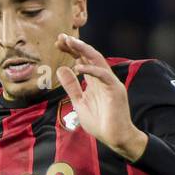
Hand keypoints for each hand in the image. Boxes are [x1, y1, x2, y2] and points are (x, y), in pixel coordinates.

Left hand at [55, 35, 147, 161]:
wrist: (115, 137)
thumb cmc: (99, 122)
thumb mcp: (79, 102)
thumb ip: (71, 86)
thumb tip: (61, 69)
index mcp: (94, 80)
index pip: (82, 59)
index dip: (71, 50)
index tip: (58, 42)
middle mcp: (103, 78)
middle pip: (89, 56)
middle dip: (76, 45)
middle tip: (62, 37)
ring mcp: (110, 82)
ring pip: (98, 60)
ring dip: (83, 50)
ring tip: (70, 43)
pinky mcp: (116, 90)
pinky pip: (103, 75)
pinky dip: (92, 70)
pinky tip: (79, 67)